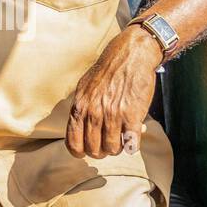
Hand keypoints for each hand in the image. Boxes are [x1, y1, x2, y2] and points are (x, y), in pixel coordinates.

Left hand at [65, 24, 162, 158]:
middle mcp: (94, 113)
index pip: (73, 143)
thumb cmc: (108, 70)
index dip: (80, 152)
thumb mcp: (85, 87)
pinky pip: (130, 144)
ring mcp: (113, 115)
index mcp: (80, 106)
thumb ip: (81, 108)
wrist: (131, 55)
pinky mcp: (132, 116)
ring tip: (121, 138)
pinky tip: (133, 139)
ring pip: (112, 149)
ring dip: (117, 148)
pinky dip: (132, 146)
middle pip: (94, 150)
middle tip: (108, 144)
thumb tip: (80, 129)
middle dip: (101, 151)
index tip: (87, 151)